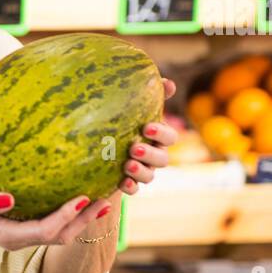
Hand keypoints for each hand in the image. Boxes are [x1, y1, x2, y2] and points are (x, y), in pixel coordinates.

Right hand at [0, 189, 111, 251]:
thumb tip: (8, 198)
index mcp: (11, 237)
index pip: (46, 230)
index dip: (66, 216)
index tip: (83, 198)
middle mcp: (22, 239)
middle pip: (61, 235)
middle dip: (84, 221)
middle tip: (107, 201)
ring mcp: (24, 233)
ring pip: (60, 231)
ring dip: (82, 218)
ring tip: (103, 200)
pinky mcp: (24, 225)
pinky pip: (53, 222)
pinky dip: (70, 212)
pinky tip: (80, 196)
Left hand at [116, 78, 178, 196]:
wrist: (101, 144)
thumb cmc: (124, 120)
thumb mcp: (134, 106)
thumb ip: (153, 95)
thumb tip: (168, 83)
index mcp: (158, 137)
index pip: (169, 137)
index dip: (161, 133)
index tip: (146, 127)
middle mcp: (154, 155)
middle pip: (162, 159)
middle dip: (150, 154)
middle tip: (134, 148)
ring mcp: (143, 170)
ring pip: (150, 176)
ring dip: (141, 171)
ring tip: (127, 165)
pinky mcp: (129, 182)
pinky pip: (135, 189)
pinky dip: (131, 187)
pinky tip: (123, 183)